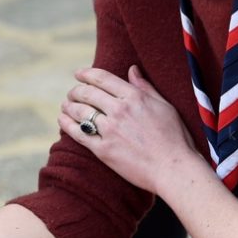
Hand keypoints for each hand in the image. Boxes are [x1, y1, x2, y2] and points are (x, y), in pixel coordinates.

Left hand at [58, 65, 201, 193]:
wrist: (173, 168)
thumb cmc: (175, 137)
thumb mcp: (164, 106)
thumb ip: (145, 87)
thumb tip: (132, 69)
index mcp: (134, 97)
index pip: (103, 78)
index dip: (87, 74)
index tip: (78, 74)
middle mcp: (119, 110)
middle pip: (88, 93)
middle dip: (76, 90)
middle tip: (72, 92)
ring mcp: (110, 130)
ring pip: (80, 111)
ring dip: (69, 105)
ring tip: (66, 105)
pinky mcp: (103, 149)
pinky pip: (79, 133)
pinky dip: (67, 124)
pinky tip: (62, 120)